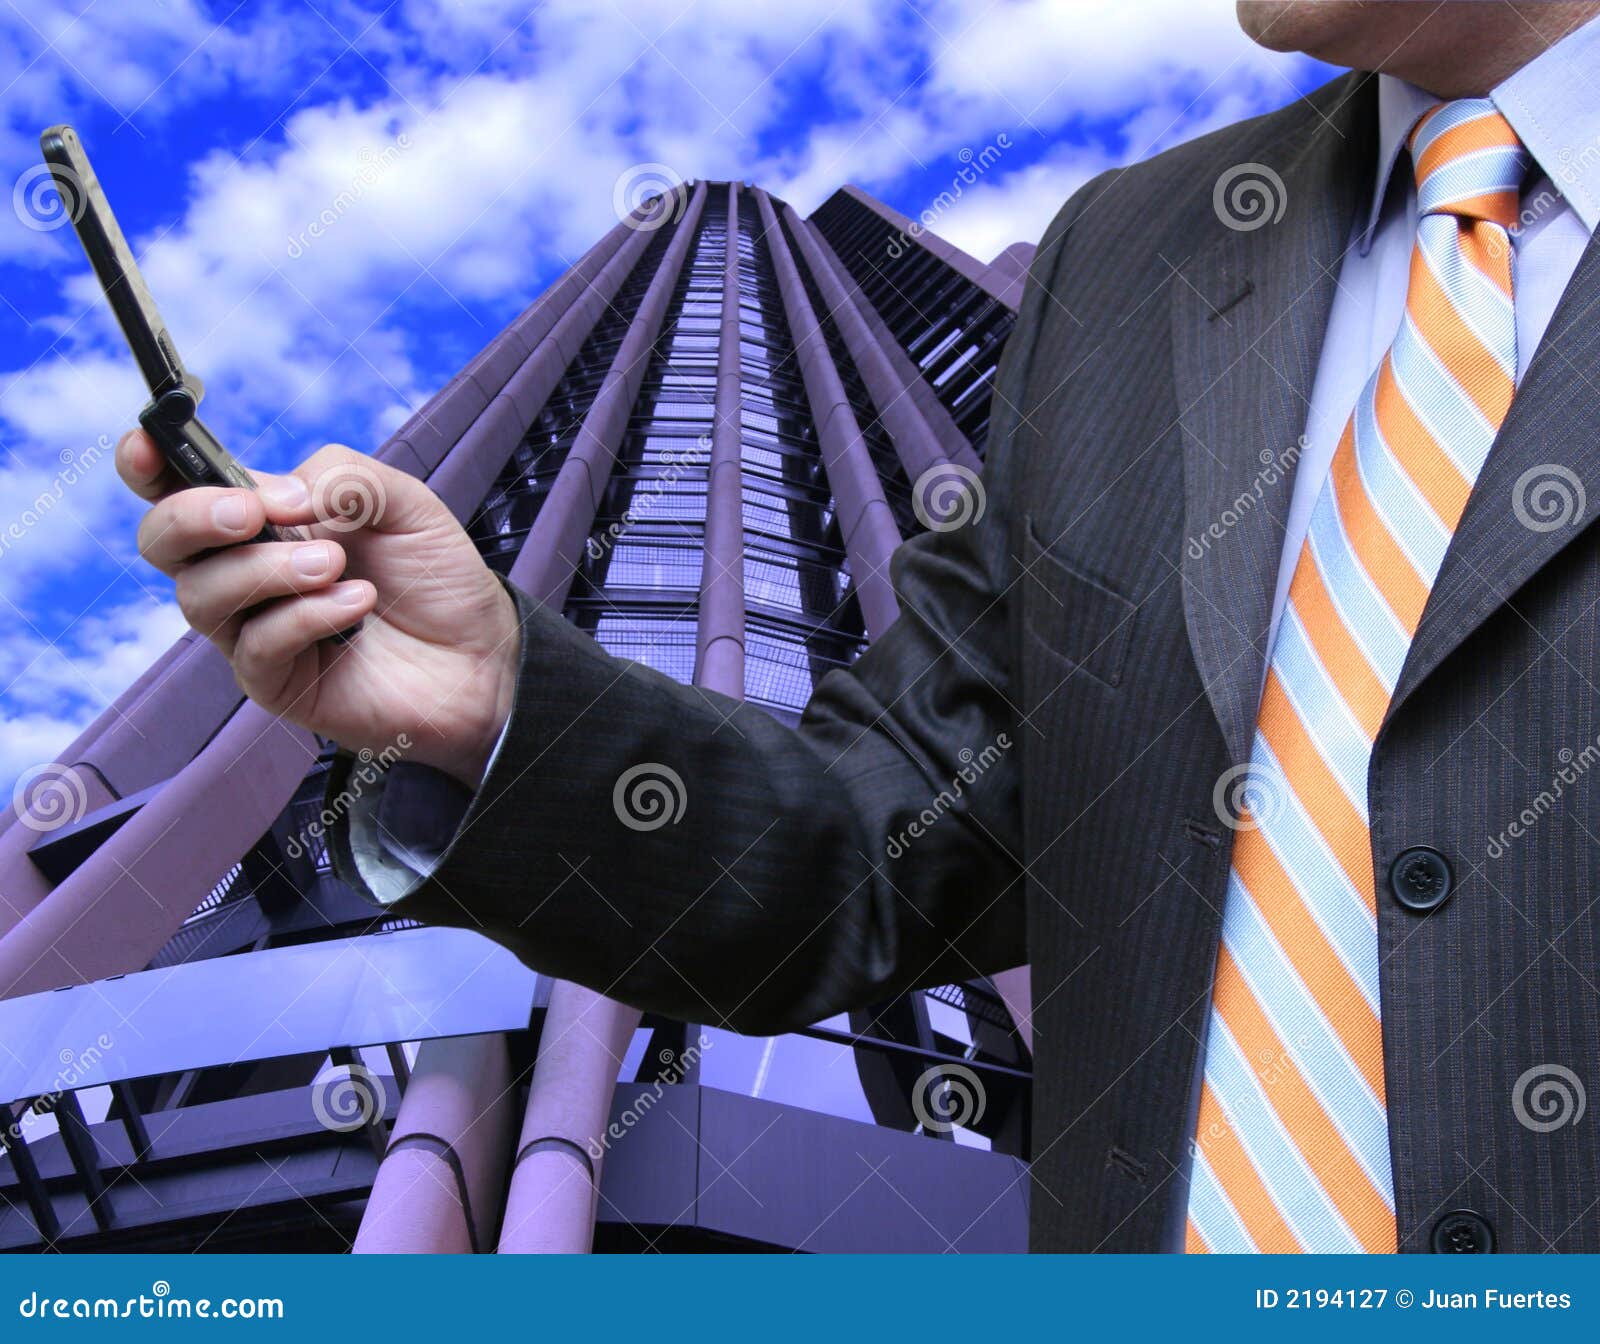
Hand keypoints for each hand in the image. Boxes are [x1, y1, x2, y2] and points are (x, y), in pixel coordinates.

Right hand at [117, 433, 518, 788]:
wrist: (482, 655)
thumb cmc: (435, 579)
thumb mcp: (406, 502)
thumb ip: (344, 477)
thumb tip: (287, 492)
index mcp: (264, 518)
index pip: (178, 488)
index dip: (148, 464)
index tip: (149, 445)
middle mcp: (245, 572)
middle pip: (162, 542)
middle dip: (194, 516)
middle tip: (254, 512)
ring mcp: (254, 629)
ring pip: (202, 595)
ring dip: (265, 568)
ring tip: (334, 565)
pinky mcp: (276, 683)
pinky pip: (256, 646)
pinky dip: (305, 615)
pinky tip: (357, 603)